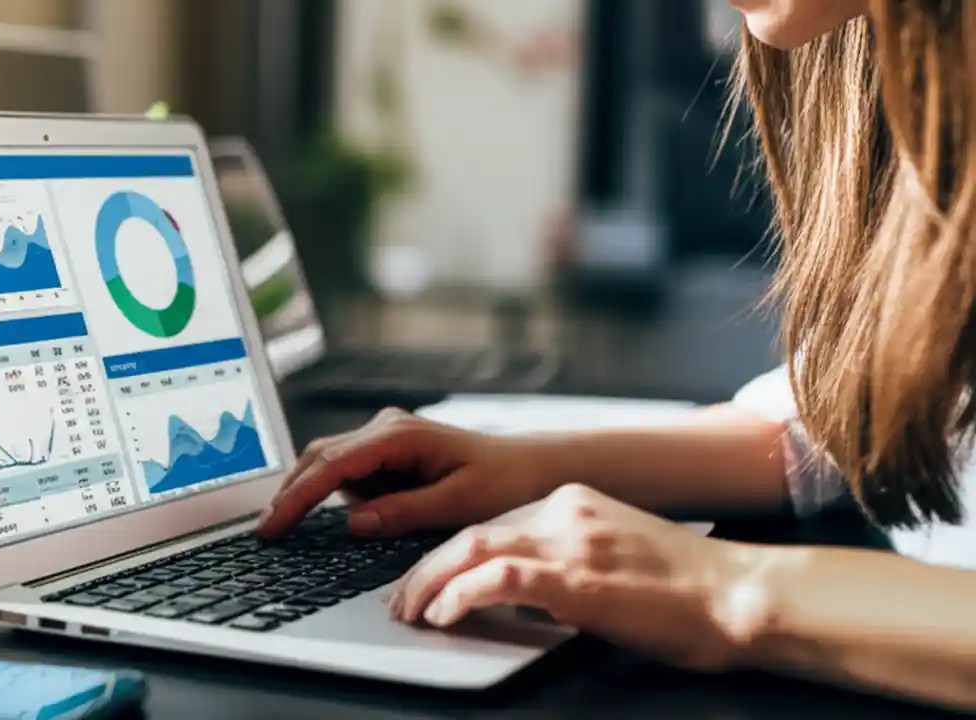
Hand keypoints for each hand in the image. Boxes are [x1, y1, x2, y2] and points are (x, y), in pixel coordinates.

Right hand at [257, 408, 562, 537]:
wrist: (534, 467)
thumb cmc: (505, 482)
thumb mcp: (458, 505)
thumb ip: (403, 512)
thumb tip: (353, 522)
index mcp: (399, 435)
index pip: (331, 466)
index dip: (296, 498)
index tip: (272, 526)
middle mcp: (386, 429)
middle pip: (318, 458)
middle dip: (290, 494)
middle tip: (266, 533)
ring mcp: (386, 438)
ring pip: (329, 464)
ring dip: (314, 494)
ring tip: (295, 527)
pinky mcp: (389, 452)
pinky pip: (351, 473)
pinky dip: (338, 494)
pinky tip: (339, 517)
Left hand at [392, 483, 761, 670]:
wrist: (739, 595)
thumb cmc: (689, 591)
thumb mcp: (616, 560)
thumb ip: (567, 562)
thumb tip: (520, 592)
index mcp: (575, 502)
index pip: (492, 525)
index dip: (450, 556)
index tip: (427, 580)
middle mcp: (565, 511)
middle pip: (470, 532)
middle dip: (426, 568)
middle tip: (402, 600)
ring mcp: (569, 541)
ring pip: (471, 549)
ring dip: (429, 583)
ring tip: (411, 612)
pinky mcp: (575, 577)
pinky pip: (496, 578)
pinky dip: (461, 595)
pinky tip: (446, 615)